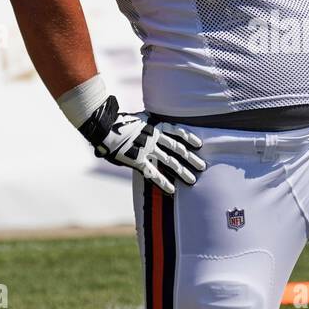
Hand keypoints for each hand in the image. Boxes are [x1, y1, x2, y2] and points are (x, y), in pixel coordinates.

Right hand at [81, 96, 205, 194]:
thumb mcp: (138, 118)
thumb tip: (152, 123)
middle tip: (203, 166)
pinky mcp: (138, 160)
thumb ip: (148, 123)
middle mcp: (154, 137)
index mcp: (155, 125)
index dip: (189, 138)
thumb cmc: (118, 121)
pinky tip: (172, 190)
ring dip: (182, 171)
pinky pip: (153, 174)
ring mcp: (147, 149)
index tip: (200, 144)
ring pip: (170, 162)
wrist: (104, 126)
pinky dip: (164, 182)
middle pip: (177, 149)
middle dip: (191, 158)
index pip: (177, 131)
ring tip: (193, 180)